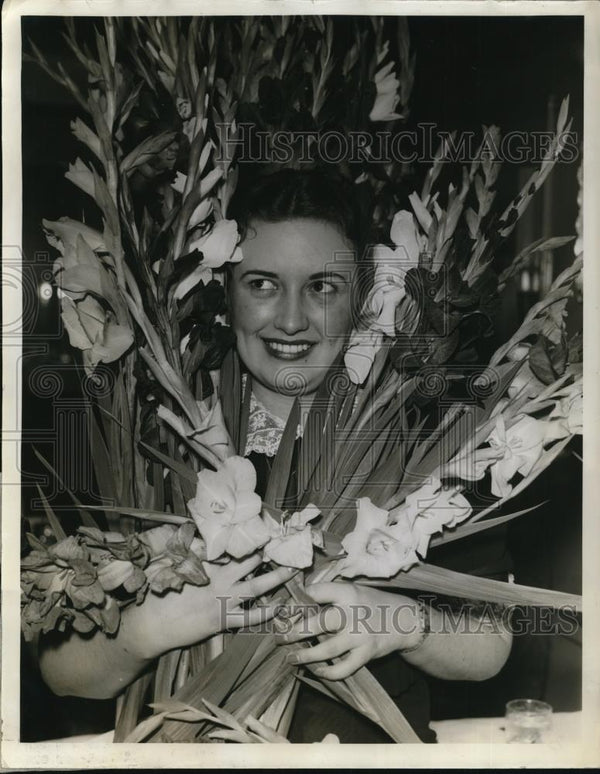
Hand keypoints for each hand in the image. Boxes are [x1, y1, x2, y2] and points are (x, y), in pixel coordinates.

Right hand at [129, 553, 295, 659]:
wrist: (153, 624)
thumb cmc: (161, 595)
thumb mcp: (174, 568)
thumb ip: (192, 555)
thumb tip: (202, 541)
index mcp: (206, 566)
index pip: (231, 549)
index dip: (247, 540)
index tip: (263, 531)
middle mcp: (219, 580)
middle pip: (248, 562)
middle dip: (266, 554)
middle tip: (283, 546)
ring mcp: (222, 600)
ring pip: (255, 587)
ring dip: (275, 578)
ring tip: (292, 570)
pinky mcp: (222, 620)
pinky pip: (249, 617)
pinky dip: (265, 613)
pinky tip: (279, 608)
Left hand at [276, 582, 422, 679]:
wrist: (405, 620)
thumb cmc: (371, 603)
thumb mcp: (352, 590)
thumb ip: (329, 595)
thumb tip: (297, 602)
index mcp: (347, 593)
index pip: (315, 593)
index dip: (295, 601)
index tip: (283, 610)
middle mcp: (352, 613)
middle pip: (318, 623)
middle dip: (294, 631)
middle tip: (279, 637)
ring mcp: (359, 636)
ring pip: (327, 649)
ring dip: (305, 655)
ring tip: (290, 658)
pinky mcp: (366, 654)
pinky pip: (343, 668)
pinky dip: (328, 672)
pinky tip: (317, 670)